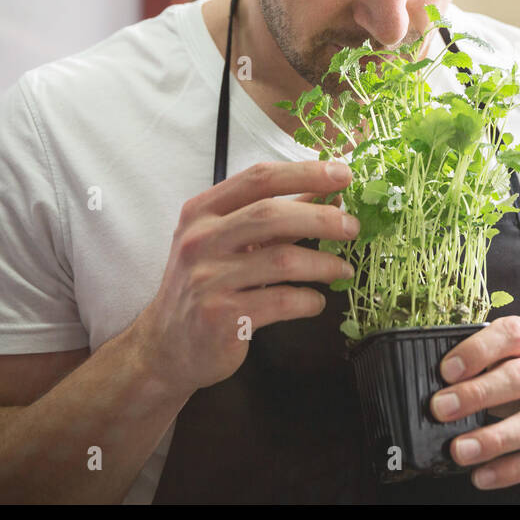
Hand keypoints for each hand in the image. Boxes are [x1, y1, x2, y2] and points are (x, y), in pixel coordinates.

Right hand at [130, 159, 356, 397]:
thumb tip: (326, 190)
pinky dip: (308, 300)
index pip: (259, 178)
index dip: (305, 173)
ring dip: (323, 263)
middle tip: (352, 227)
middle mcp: (200, 240)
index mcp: (202, 211)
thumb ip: (273, 215)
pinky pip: (280, 301)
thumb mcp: (228, 241)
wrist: (166, 346)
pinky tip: (316, 301)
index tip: (343, 174)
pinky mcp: (220, 317)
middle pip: (272, 214)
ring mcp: (207, 279)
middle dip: (322, 218)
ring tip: (343, 269)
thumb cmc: (205, 284)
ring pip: (282, 260)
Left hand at [429, 316, 519, 489]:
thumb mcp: (517, 363)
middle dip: (476, 394)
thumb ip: (486, 368)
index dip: (477, 351)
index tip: (446, 371)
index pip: (513, 334)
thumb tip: (443, 392)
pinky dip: (510, 470)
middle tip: (442, 410)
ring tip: (460, 450)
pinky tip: (483, 475)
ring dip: (493, 439)